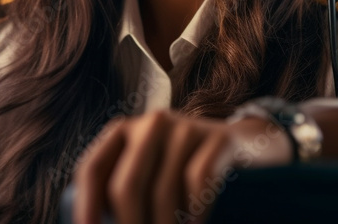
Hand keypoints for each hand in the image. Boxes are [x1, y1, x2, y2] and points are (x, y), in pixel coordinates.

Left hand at [72, 109, 293, 223]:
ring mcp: (187, 128)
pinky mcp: (219, 138)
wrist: (252, 148)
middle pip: (126, 187)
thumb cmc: (190, 173)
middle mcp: (152, 123)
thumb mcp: (154, 175)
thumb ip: (126, 193)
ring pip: (163, 193)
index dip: (85, 206)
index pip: (92, 168)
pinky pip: (198, 182)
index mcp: (125, 132)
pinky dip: (195, 213)